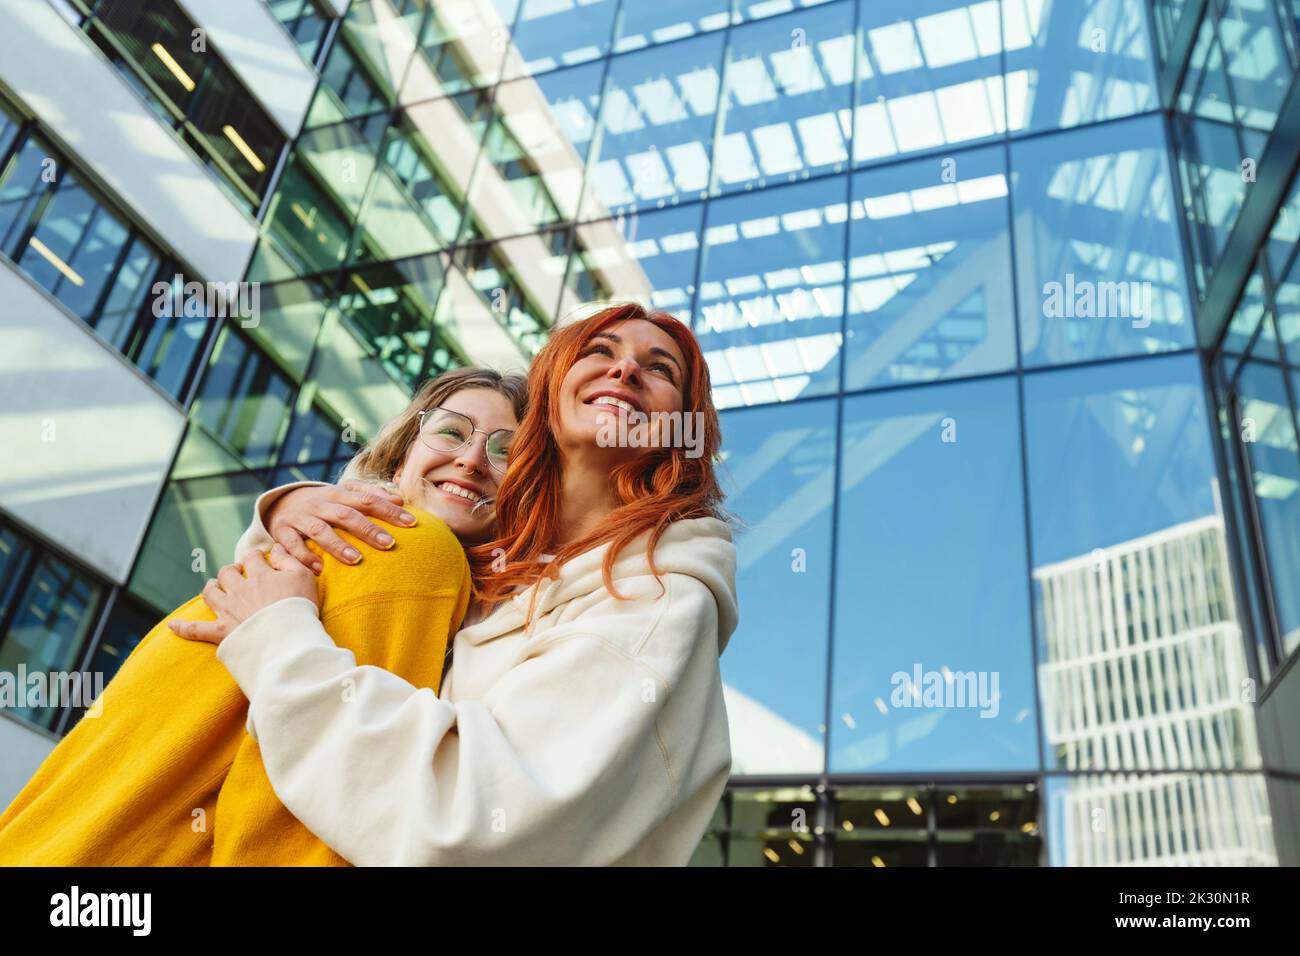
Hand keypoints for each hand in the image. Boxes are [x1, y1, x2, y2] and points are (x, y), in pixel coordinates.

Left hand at [170, 546, 317, 645]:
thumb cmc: (299, 607)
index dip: (256, 557)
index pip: (252, 558)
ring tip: (215, 586)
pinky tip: (173, 626)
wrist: (288, 638)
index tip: (261, 560)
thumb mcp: (303, 576)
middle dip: (231, 570)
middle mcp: (239, 590)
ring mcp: (228, 611)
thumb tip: (275, 547)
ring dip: (211, 587)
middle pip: (227, 573)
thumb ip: (287, 559)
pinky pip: (196, 630)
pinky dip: (183, 628)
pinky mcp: (221, 632)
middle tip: (238, 574)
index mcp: (259, 575)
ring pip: (211, 593)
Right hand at [264, 481, 416, 573]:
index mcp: (339, 494)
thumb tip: (400, 500)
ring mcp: (301, 517)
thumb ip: (371, 494)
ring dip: (337, 544)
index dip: (389, 511)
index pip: (368, 500)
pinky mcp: (282, 531)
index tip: (412, 523)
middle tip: (389, 544)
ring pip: (320, 529)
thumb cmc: (324, 503)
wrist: (280, 502)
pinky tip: (318, 569)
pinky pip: (291, 544)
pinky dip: (303, 556)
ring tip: (356, 559)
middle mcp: (321, 504)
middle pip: (346, 515)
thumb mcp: (345, 494)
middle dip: (368, 529)